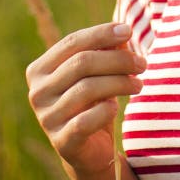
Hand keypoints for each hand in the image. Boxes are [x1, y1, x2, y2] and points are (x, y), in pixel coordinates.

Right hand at [26, 22, 145, 179]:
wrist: (91, 148)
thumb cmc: (95, 99)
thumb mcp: (100, 70)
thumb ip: (108, 49)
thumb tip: (122, 34)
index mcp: (40, 69)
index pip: (72, 42)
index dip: (102, 33)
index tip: (129, 31)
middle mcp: (38, 92)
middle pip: (82, 63)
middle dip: (118, 60)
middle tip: (142, 64)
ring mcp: (46, 118)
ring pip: (87, 88)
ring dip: (120, 83)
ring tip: (138, 84)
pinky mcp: (61, 141)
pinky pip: (87, 120)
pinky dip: (107, 110)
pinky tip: (116, 107)